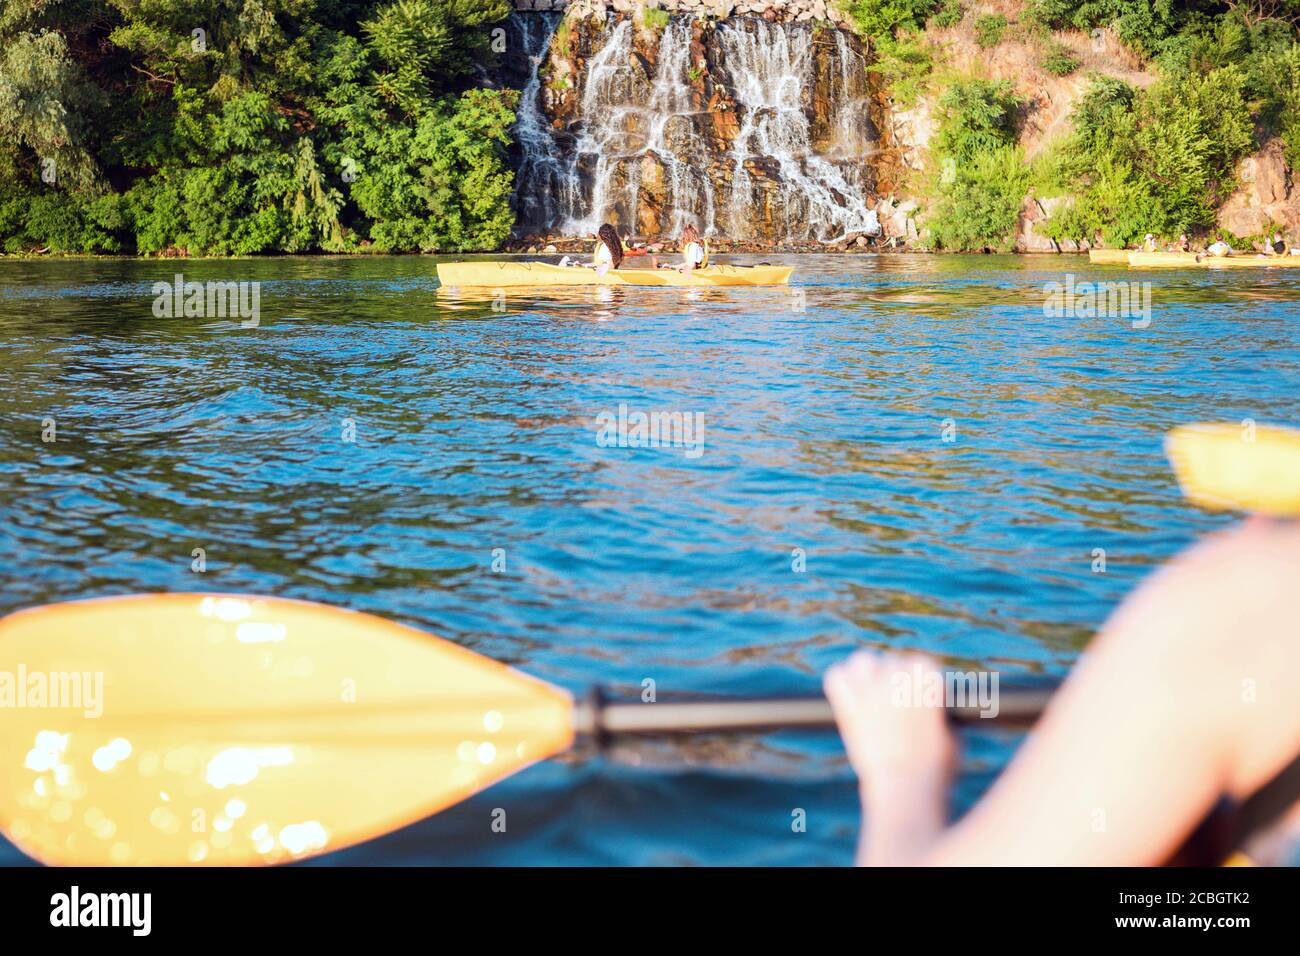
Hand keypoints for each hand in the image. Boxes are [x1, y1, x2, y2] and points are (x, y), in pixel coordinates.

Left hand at [823, 651, 956, 791]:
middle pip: (893, 662)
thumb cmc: (935, 769)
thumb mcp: (951, 736)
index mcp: (929, 677)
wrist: (906, 787)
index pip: (922, 664)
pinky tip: (848, 699)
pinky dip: (841, 683)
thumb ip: (939, 714)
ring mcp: (872, 687)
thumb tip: (932, 712)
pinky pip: (837, 677)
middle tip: (896, 708)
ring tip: (871, 696)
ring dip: (867, 674)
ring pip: (862, 661)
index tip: (922, 701)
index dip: (921, 682)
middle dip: (895, 681)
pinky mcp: (849, 704)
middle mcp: (899, 675)